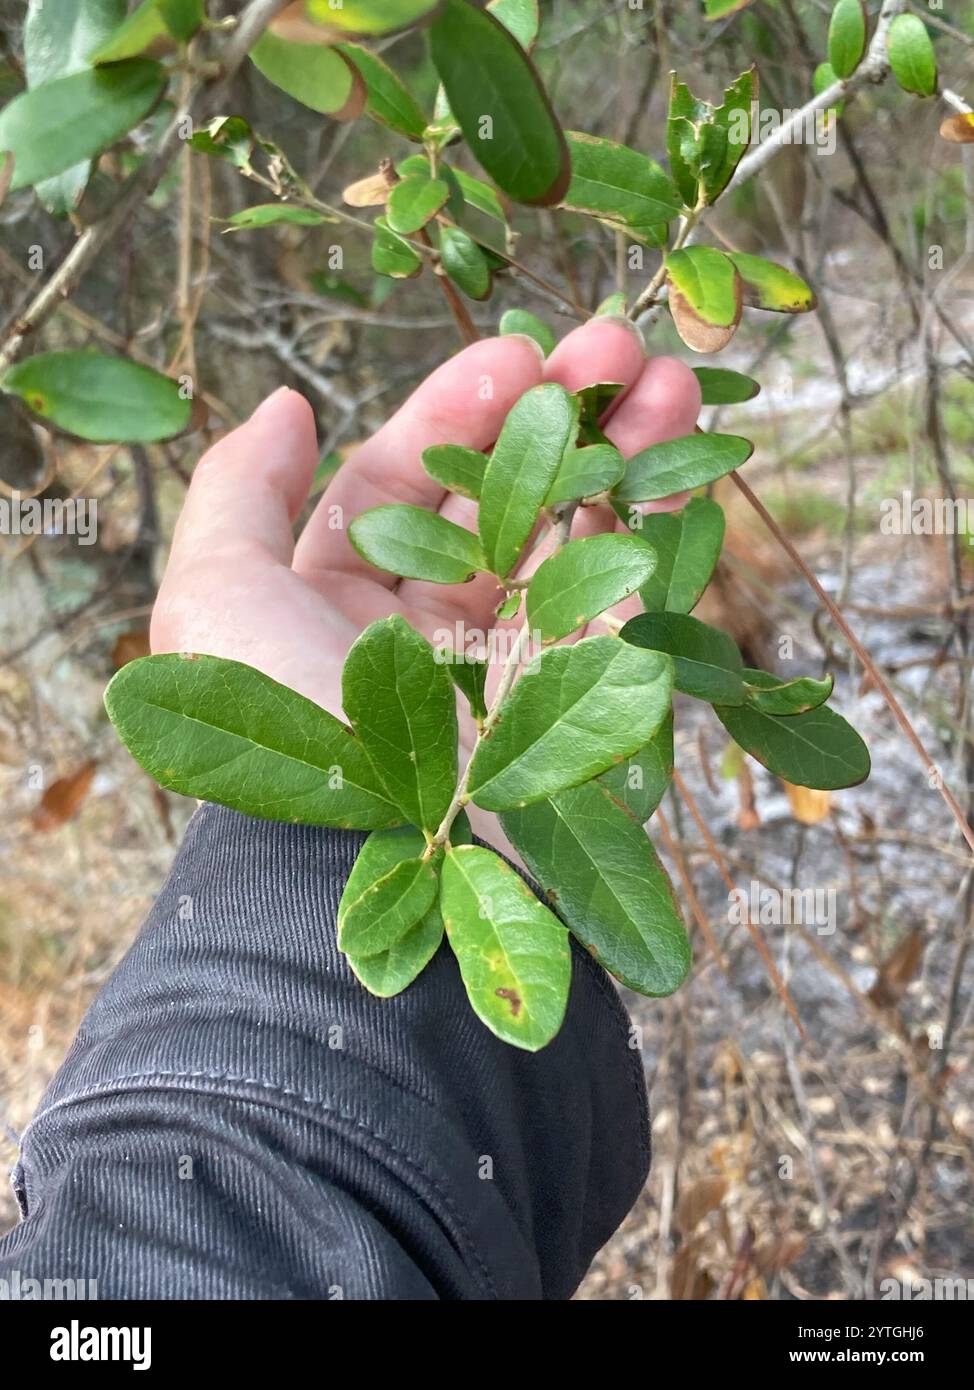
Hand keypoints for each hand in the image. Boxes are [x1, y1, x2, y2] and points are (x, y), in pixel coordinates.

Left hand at [151, 317, 700, 845]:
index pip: (405, 484)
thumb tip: (286, 404)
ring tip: (664, 370)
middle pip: (501, 499)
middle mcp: (426, 630)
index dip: (454, 411)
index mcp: (341, 603)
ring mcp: (510, 664)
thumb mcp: (213, 596)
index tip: (514, 355)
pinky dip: (658, 515)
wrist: (368, 861)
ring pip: (575, 534)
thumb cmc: (277, 722)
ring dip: (622, 446)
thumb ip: (239, 492)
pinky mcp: (585, 696)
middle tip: (609, 343)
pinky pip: (628, 593)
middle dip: (554, 415)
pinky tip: (682, 437)